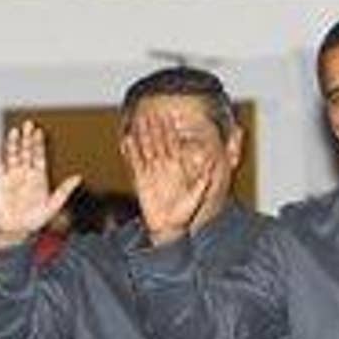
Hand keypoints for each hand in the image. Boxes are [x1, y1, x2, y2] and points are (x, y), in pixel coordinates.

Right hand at [0, 122, 81, 247]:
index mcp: (39, 177)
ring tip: (14, 131)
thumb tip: (78, 178)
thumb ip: (64, 190)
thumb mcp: (53, 205)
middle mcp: (26, 174)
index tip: (39, 131)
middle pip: (26, 151)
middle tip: (27, 124)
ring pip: (13, 155)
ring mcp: (13, 176)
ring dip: (13, 144)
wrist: (16, 230)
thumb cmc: (35, 219)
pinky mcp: (1, 182)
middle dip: (27, 138)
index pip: (39, 156)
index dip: (39, 144)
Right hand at [121, 110, 213, 244]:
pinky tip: (126, 140)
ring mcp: (152, 172)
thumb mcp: (196, 196)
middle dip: (155, 127)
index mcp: (177, 167)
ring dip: (142, 135)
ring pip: (146, 149)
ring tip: (138, 121)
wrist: (169, 226)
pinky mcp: (141, 181)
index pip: (173, 143)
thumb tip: (211, 165)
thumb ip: (203, 181)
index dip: (170, 129)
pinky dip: (130, 152)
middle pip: (158, 142)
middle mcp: (164, 167)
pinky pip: (135, 163)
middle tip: (151, 111)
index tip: (169, 115)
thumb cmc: (184, 212)